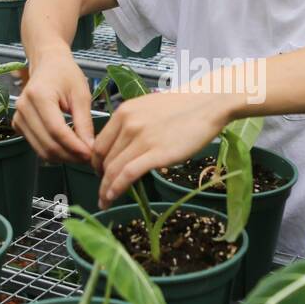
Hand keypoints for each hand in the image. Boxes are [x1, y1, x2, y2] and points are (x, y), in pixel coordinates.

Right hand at [12, 51, 94, 162]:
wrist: (48, 64)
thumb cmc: (66, 75)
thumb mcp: (81, 94)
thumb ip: (84, 122)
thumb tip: (90, 148)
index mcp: (38, 96)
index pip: (56, 130)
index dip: (74, 147)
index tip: (91, 155)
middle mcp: (23, 108)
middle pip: (48, 144)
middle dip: (70, 155)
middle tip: (90, 158)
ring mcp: (18, 117)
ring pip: (42, 150)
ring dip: (63, 157)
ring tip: (81, 154)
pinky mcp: (18, 125)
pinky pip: (37, 146)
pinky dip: (53, 152)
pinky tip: (68, 148)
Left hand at [92, 90, 235, 207]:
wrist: (208, 103)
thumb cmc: (184, 106)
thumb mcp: (148, 108)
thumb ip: (132, 124)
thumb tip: (124, 145)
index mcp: (124, 112)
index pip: (99, 144)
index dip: (96, 163)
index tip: (99, 173)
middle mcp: (128, 125)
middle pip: (104, 158)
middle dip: (100, 178)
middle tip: (103, 190)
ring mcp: (142, 139)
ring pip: (113, 169)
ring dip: (106, 188)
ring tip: (105, 200)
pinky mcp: (157, 153)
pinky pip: (128, 174)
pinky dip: (116, 188)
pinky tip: (112, 196)